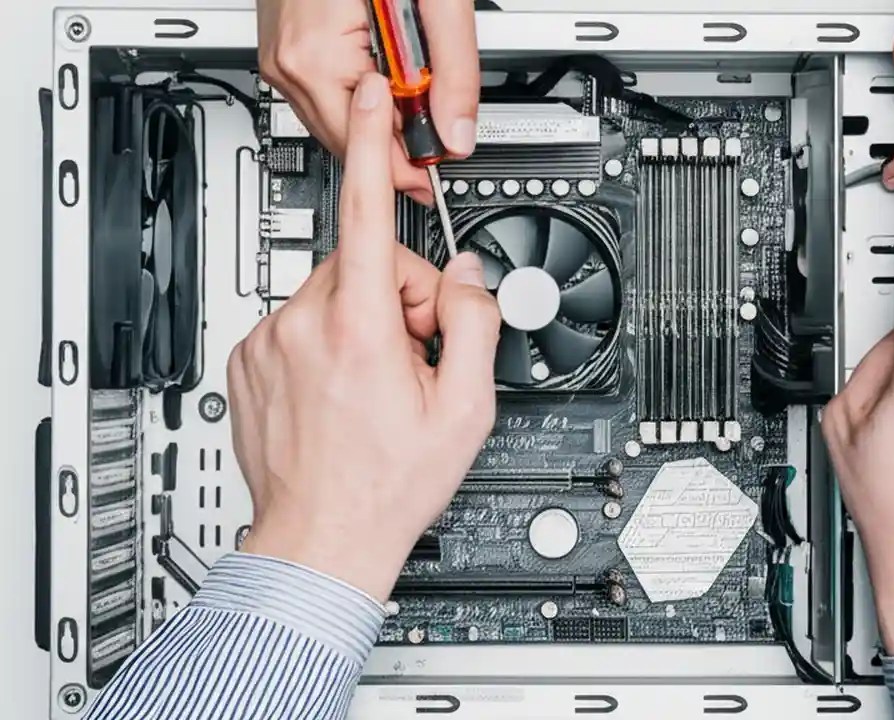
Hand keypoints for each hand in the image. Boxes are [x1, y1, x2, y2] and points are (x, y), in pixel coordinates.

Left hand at [232, 74, 500, 600]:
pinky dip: (327, 341)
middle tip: (418, 356)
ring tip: (379, 385)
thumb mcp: (466, 408)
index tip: (372, 108)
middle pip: (363, 262)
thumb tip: (470, 279)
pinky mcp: (248, 359)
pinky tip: (345, 391)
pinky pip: (299, 322)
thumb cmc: (389, 484)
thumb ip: (475, 323)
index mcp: (359, 331)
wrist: (321, 538)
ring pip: (331, 293)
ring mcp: (269, 343)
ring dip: (364, 322)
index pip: (364, 214)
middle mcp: (303, 326)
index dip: (371, 149)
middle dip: (401, 295)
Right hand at [257, 0, 479, 204]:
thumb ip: (453, 72)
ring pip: (336, 120)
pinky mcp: (285, 45)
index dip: (412, 161)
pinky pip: (325, 93)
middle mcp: (287, 62)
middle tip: (440, 138)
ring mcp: (280, 56)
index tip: (441, 164)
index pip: (368, 146)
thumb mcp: (437, 3)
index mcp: (316, 57)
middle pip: (348, 140)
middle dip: (398, 143)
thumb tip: (458, 133)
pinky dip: (361, 96)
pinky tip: (388, 80)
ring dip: (381, 120)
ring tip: (418, 99)